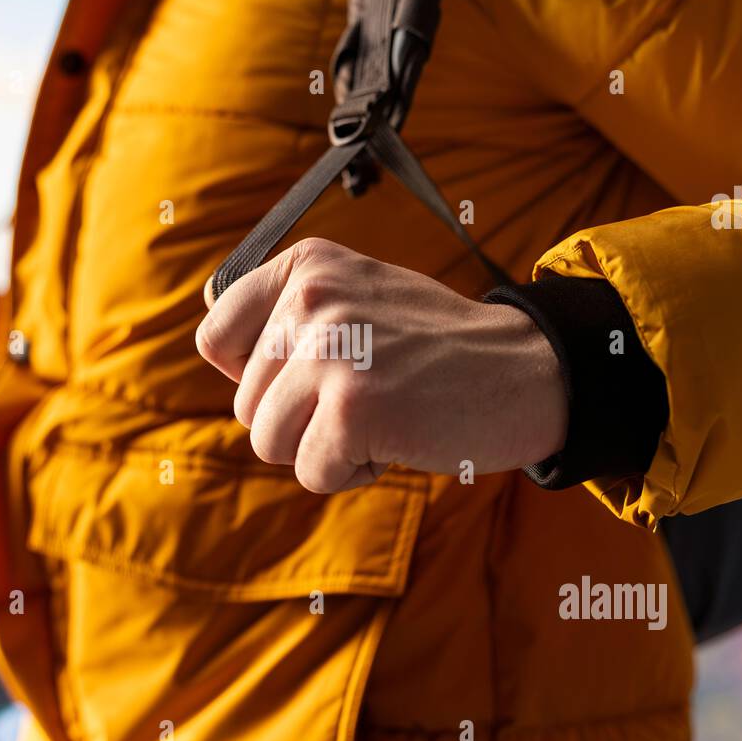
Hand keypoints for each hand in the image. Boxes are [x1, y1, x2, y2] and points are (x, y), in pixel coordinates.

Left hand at [196, 239, 567, 492]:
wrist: (528, 369)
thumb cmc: (436, 348)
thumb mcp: (357, 297)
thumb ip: (287, 315)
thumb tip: (213, 347)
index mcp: (306, 266)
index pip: (215, 340)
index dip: (256, 379)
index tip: (312, 376)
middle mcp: (312, 297)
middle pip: (246, 405)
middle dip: (301, 421)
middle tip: (371, 396)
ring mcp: (332, 350)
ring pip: (269, 443)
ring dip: (324, 448)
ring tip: (383, 415)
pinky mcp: (355, 407)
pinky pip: (311, 473)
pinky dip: (352, 474)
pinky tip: (399, 438)